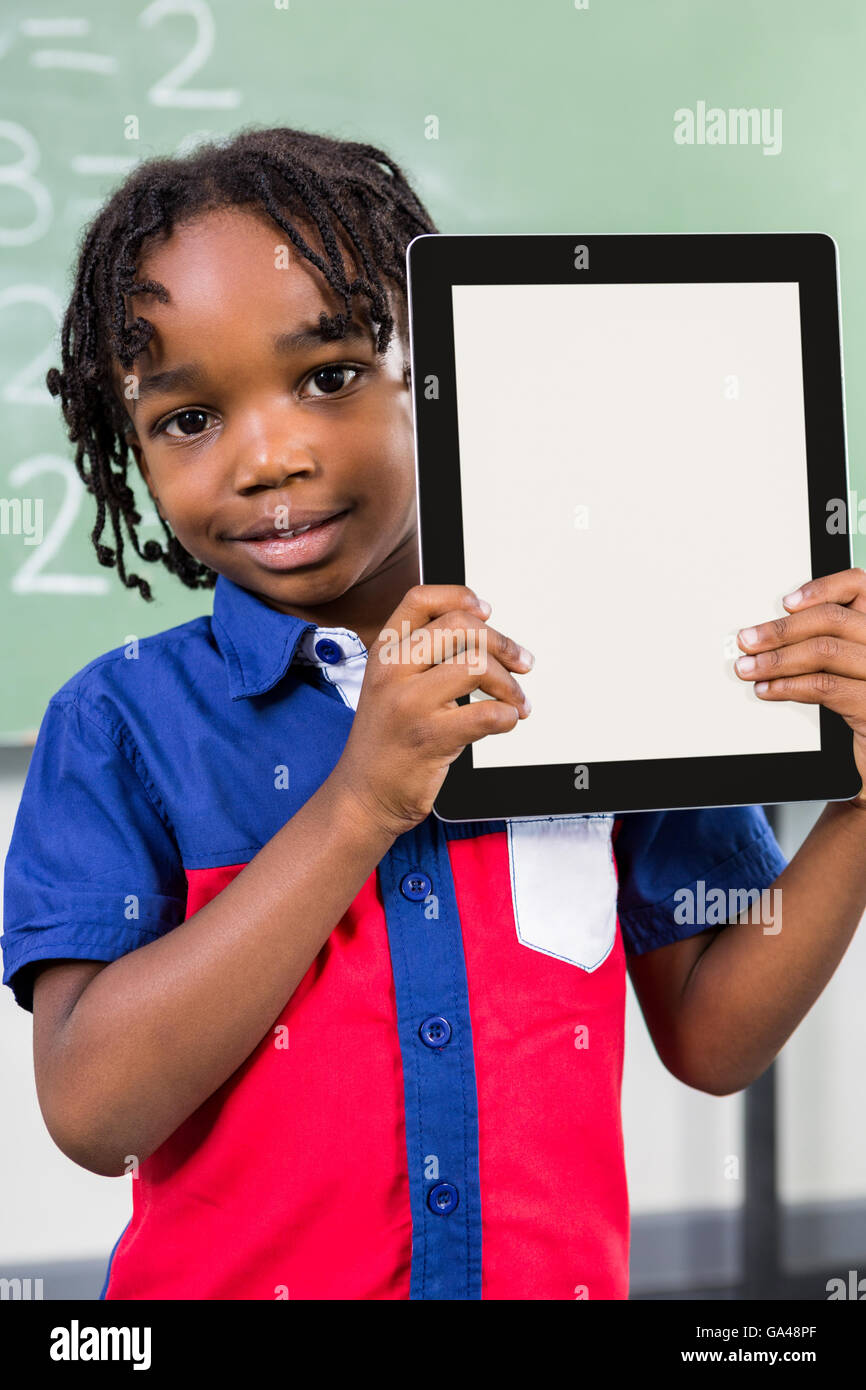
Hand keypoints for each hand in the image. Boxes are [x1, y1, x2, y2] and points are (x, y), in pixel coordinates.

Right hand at [334, 583, 533, 837]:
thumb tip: (483, 631)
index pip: (421, 600)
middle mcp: (393, 672)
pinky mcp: (430, 738)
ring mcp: (410, 704)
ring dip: (511, 685)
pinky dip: (508, 716)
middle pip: (460, 627)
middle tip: (522, 664)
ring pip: (476, 665)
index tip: (488, 613)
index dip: (461, 597)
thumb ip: (423, 655)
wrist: (365, 793)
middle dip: (503, 644)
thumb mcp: (390, 685)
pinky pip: (486, 714)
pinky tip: (506, 721)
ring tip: (517, 702)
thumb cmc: (387, 738)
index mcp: (384, 652)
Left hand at [733, 567, 865, 806]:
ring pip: (824, 650)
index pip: (859, 586)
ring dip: (776, 659)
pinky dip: (788, 685)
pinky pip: (825, 686)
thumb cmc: (860, 706)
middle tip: (747, 641)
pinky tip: (767, 689)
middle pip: (833, 618)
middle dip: (781, 630)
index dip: (820, 588)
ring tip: (749, 668)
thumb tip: (773, 632)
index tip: (785, 603)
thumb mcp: (847, 667)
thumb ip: (826, 642)